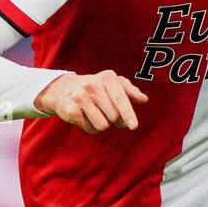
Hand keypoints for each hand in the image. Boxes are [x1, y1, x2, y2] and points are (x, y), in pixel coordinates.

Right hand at [33, 70, 148, 132]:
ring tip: (95, 114)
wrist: (64, 88)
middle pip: (114, 116)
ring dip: (102, 124)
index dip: (128, 114)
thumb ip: (130, 91)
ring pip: (103, 125)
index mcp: (107, 78)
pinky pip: (90, 129)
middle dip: (115, 120)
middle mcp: (92, 85)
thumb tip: (143, 99)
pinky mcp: (70, 110)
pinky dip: (91, 127)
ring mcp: (80, 97)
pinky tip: (85, 116)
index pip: (120, 99)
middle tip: (108, 113)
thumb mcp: (113, 84)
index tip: (133, 126)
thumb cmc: (96, 88)